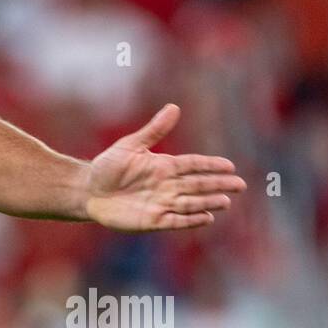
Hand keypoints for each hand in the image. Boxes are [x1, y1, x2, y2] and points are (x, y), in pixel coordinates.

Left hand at [84, 104, 245, 231]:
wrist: (88, 190)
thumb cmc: (108, 167)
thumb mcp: (130, 146)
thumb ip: (154, 130)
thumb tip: (174, 107)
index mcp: (164, 166)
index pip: (194, 165)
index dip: (211, 166)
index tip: (230, 166)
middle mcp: (167, 186)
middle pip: (198, 185)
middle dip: (218, 185)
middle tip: (240, 185)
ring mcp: (161, 203)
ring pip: (191, 203)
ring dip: (208, 202)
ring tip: (225, 201)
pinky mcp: (153, 220)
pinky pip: (176, 220)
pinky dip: (191, 220)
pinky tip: (207, 217)